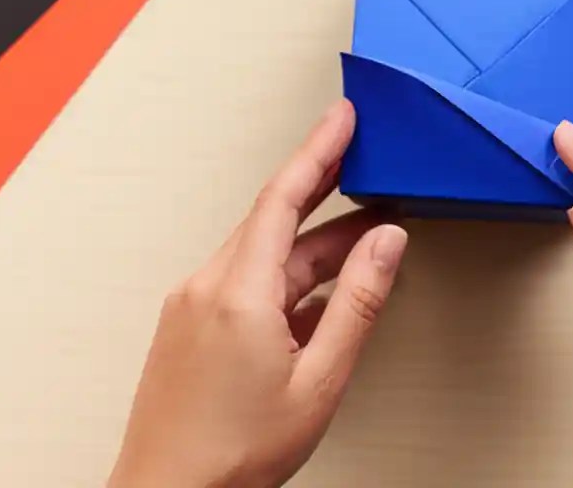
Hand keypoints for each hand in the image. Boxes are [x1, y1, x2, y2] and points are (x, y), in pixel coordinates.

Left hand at [109, 100, 406, 487]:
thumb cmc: (234, 454)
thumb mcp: (321, 379)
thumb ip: (358, 301)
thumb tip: (385, 243)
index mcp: (239, 292)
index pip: (284, 196)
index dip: (319, 150)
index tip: (343, 117)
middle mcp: (207, 287)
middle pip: (276, 223)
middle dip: (328, 200)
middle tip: (370, 178)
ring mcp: (192, 307)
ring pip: (262, 255)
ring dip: (313, 249)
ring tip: (363, 251)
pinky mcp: (187, 327)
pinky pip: (244, 284)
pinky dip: (287, 282)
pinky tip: (318, 304)